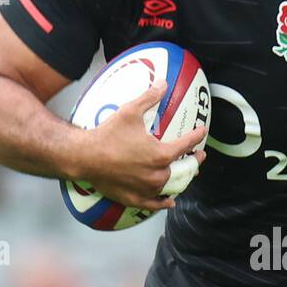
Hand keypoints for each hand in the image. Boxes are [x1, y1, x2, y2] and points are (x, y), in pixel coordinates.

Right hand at [70, 85, 206, 210]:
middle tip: (199, 157)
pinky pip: (154, 204)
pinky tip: (169, 201)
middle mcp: (158, 174)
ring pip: (169, 186)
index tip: (202, 132)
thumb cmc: (108, 134)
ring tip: (183, 176)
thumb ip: (149, 98)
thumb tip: (163, 83)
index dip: (196, 137)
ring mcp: (147, 189)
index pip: (186, 145)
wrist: (85, 157)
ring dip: (178, 180)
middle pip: (182, 170)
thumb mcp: (130, 112)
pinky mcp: (135, 198)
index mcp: (161, 155)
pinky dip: (163, 203)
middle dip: (193, 162)